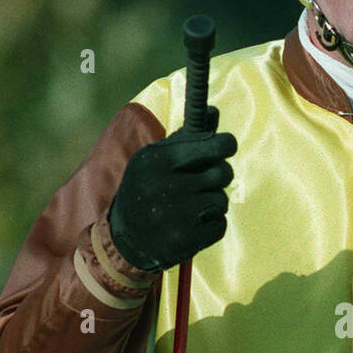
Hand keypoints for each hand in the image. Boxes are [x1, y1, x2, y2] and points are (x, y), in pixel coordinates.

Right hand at [109, 108, 236, 270]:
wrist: (125, 239)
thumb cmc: (146, 189)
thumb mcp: (156, 158)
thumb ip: (186, 137)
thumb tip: (213, 112)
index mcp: (157, 160)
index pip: (209, 146)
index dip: (225, 144)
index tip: (227, 145)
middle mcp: (165, 186)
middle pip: (221, 172)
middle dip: (219, 175)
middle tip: (207, 179)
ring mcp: (176, 216)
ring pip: (222, 200)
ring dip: (213, 202)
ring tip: (192, 205)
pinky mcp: (186, 240)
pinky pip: (220, 225)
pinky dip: (212, 225)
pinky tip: (192, 224)